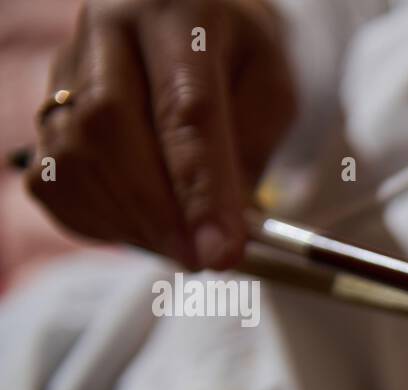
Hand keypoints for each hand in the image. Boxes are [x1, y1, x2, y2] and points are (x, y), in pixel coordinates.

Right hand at [26, 0, 295, 270]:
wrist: (190, 24)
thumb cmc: (237, 60)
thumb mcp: (272, 90)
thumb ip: (252, 152)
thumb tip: (224, 226)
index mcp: (178, 17)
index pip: (184, 110)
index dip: (200, 190)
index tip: (221, 252)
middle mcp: (108, 32)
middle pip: (110, 127)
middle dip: (158, 212)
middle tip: (200, 260)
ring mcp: (66, 70)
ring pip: (73, 157)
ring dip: (130, 221)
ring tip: (179, 247)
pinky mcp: (47, 111)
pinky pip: (53, 180)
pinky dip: (98, 221)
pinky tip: (141, 230)